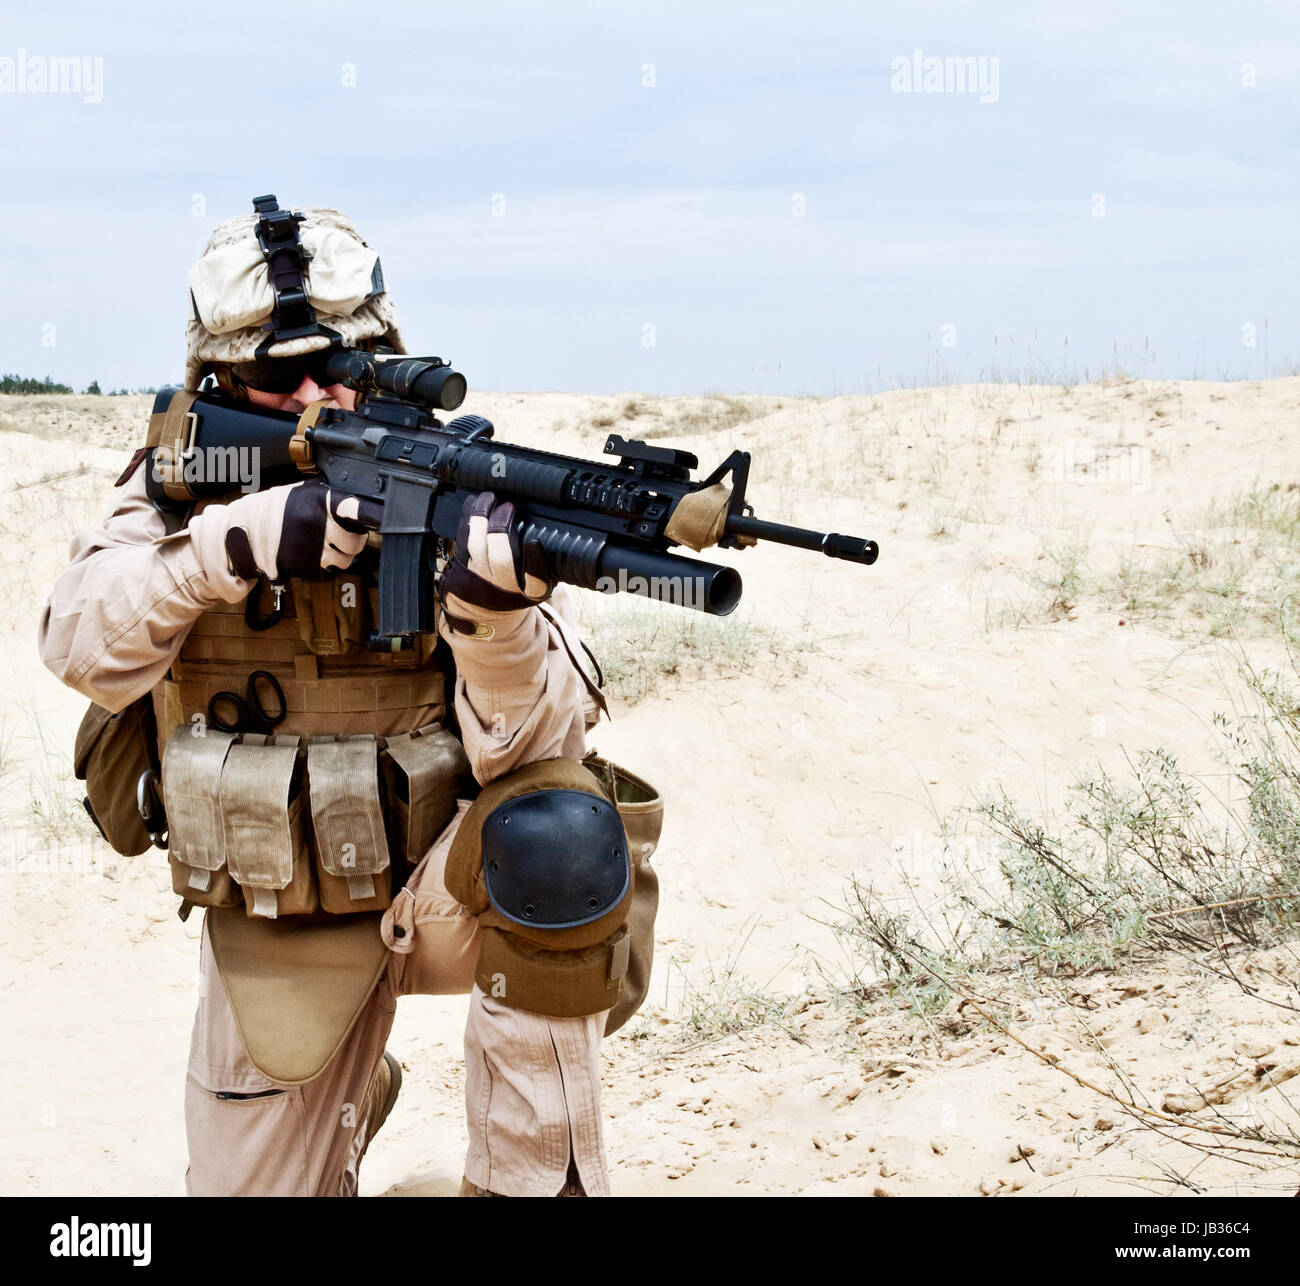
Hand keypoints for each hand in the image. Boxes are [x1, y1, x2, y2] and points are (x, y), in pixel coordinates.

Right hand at [221, 479, 368, 583]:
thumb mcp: (302, 492)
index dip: (372, 515)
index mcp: (319, 501)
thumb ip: (330, 497)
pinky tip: (313, 555)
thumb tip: (361, 504)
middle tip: (343, 535)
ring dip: (341, 556)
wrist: (243, 531)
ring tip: (325, 545)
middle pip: (356, 541)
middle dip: (354, 541)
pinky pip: (327, 572)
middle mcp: (318, 524)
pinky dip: (324, 567)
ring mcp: (311, 547)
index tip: (385, 519)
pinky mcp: (304, 567)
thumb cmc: (276, 509)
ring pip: (345, 560)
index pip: (355, 509)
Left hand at [438, 492, 552, 631]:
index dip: (535, 561)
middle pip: (500, 557)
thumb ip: (541, 569)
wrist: (486, 616)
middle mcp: (502, 587)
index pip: (535, 580)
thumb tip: (544, 538)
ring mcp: (478, 578)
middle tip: (508, 507)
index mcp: (527, 592)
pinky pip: (461, 540)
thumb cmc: (514, 594)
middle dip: (502, 527)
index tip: (534, 542)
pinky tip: (473, 504)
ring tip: (488, 499)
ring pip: (476, 546)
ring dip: (480, 518)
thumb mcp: (535, 589)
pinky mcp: (460, 568)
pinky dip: (466, 520)